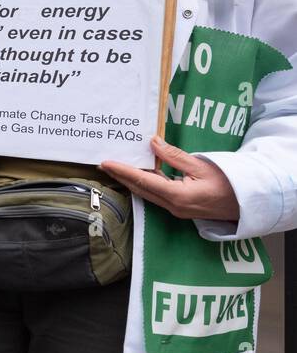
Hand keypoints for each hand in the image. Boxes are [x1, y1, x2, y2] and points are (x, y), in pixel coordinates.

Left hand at [99, 136, 240, 220]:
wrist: (248, 202)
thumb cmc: (229, 181)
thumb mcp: (201, 165)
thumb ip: (174, 155)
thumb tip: (151, 142)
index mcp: (178, 196)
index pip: (143, 181)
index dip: (123, 171)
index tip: (106, 163)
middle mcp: (174, 206)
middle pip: (141, 190)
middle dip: (121, 177)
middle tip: (104, 165)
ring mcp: (176, 210)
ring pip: (147, 194)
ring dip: (131, 181)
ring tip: (116, 168)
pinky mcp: (180, 208)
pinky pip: (157, 196)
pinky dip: (145, 185)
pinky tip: (138, 175)